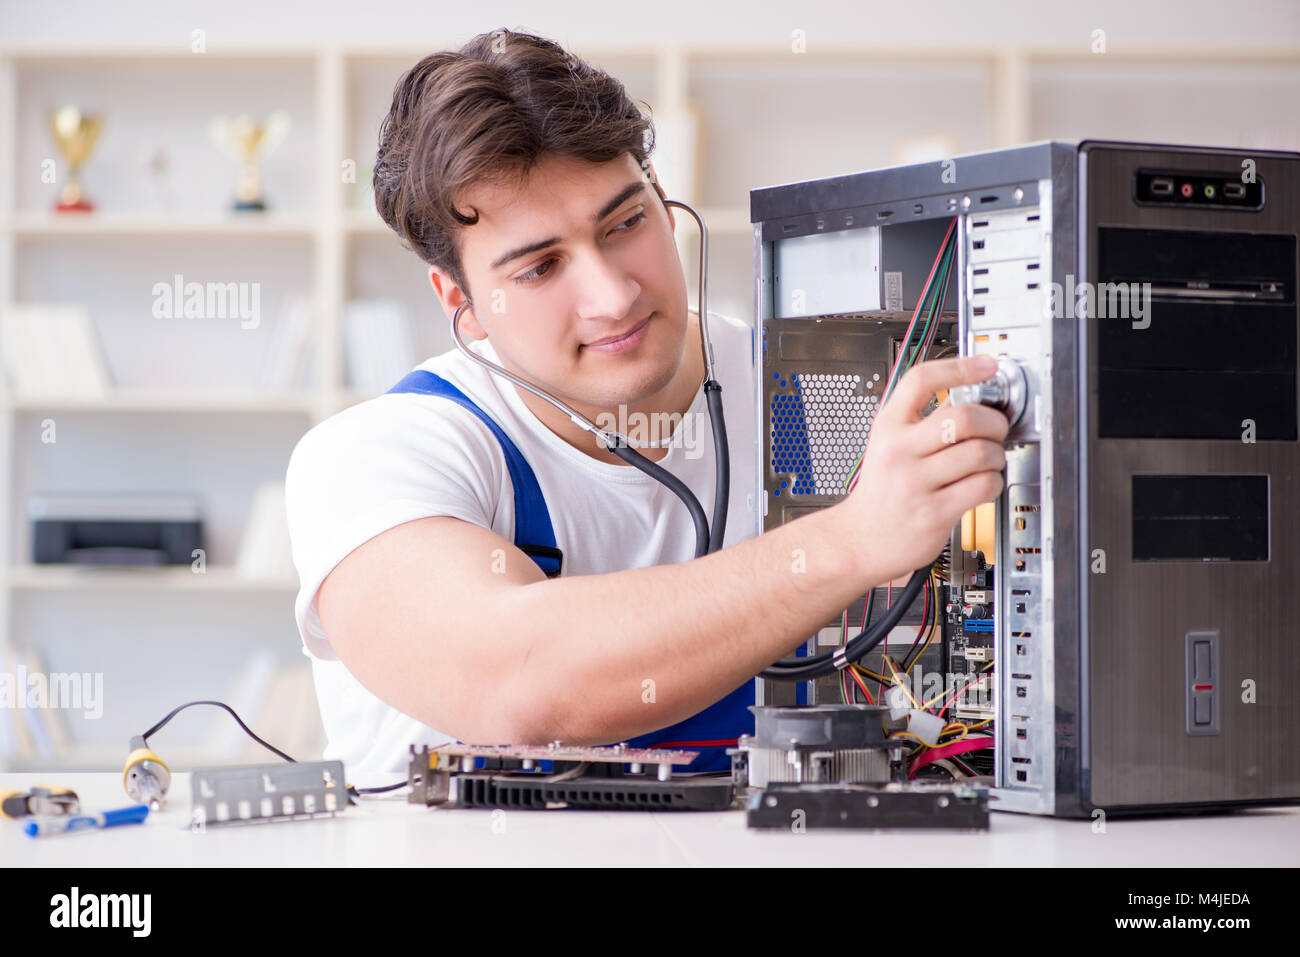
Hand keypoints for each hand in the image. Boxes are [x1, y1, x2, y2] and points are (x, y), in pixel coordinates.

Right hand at [838, 354, 1008, 583]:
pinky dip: (992, 483)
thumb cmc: (881, 492)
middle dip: (994, 422)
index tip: (987, 365)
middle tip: (996, 429)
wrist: (859, 539)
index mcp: (888, 427)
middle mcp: (899, 451)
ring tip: (987, 462)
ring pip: (980, 452)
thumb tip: (972, 399)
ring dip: (996, 456)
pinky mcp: (933, 512)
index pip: (922, 380)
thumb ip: (921, 421)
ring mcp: (914, 483)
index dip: (961, 367)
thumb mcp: (887, 445)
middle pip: (963, 416)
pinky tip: (981, 485)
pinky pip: (983, 486)